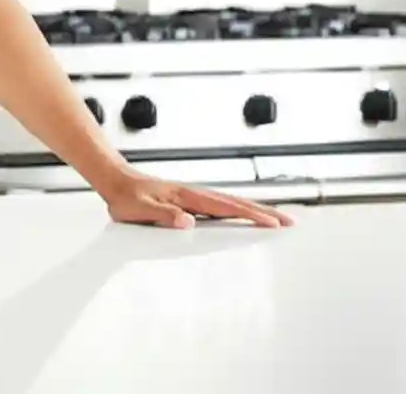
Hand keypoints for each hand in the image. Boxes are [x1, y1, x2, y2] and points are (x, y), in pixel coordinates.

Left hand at [97, 170, 296, 229]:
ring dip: (256, 210)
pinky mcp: (191, 202)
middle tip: (290, 222)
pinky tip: (246, 218)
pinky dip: (239, 210)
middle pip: (236, 202)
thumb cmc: (126, 197)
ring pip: (231, 203)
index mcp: (187, 197)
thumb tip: (188, 222)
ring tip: (277, 220)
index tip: (272, 223)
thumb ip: (162, 215)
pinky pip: (221, 207)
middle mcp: (195, 195)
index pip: (226, 207)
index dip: (251, 215)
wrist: (115, 182)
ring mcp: (194, 197)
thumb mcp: (139, 210)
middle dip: (264, 212)